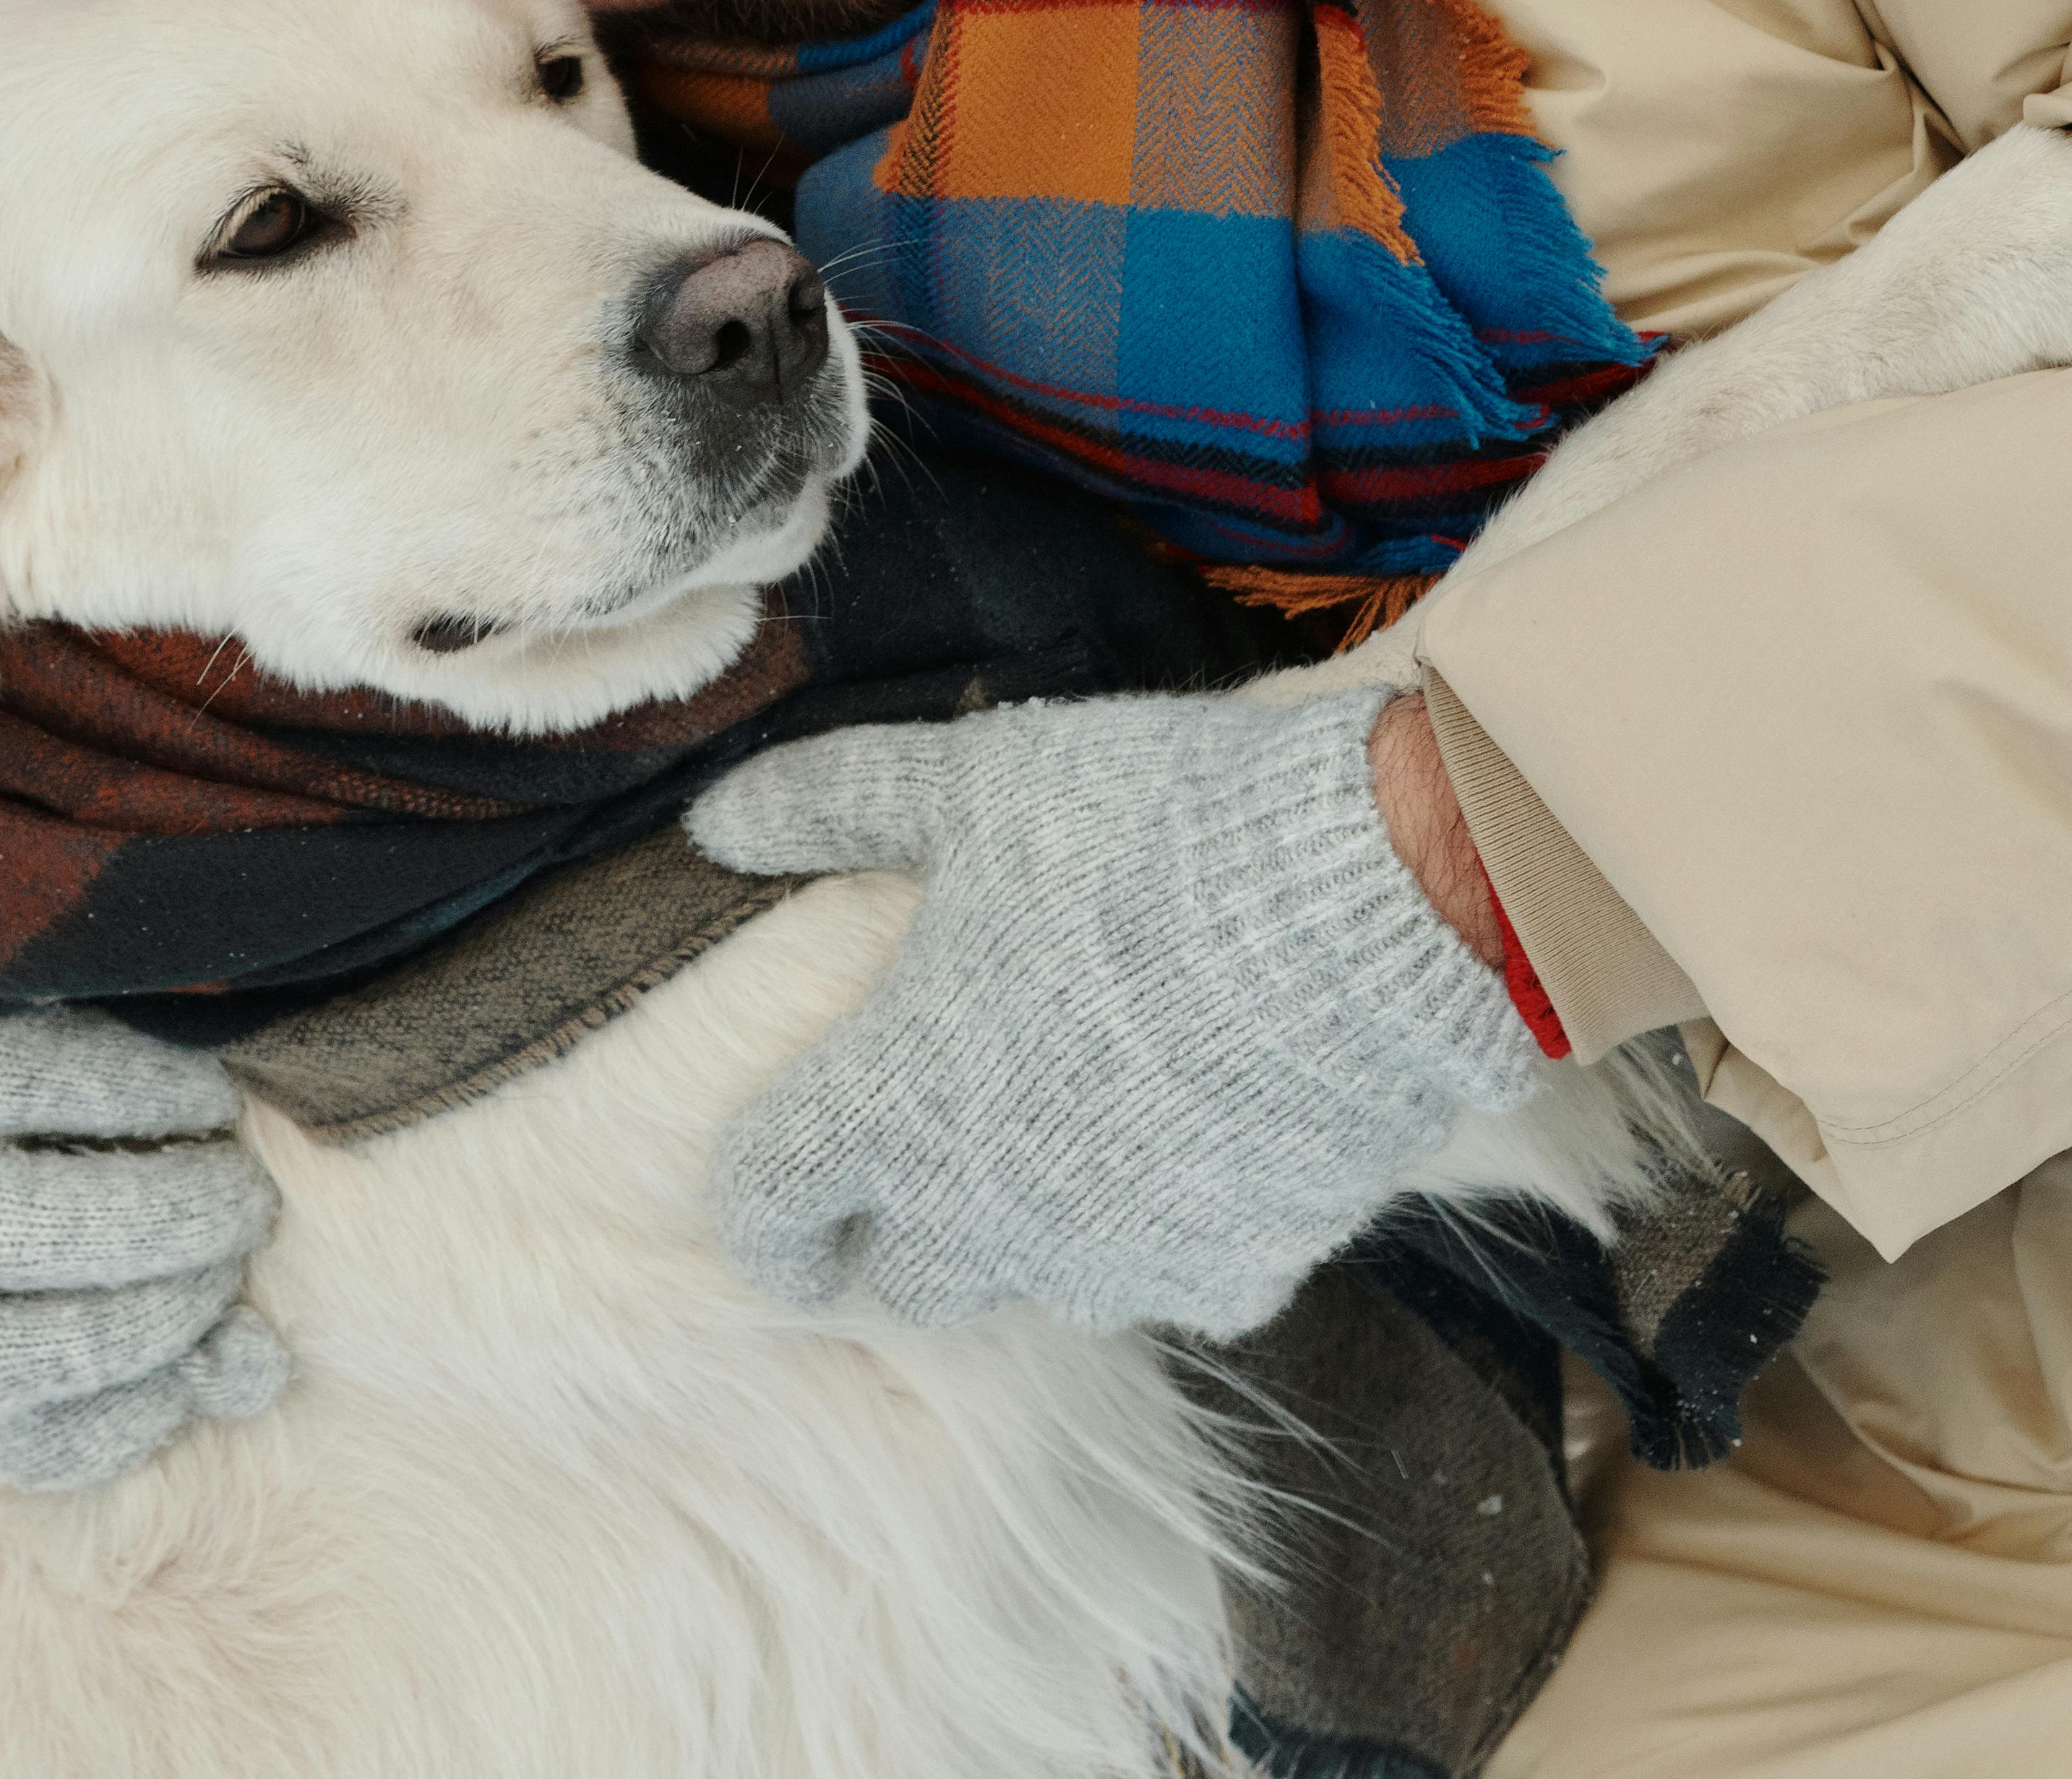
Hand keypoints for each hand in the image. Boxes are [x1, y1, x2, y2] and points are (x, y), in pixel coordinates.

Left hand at [0, 1007, 289, 1492]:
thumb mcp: (36, 1326)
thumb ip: (164, 1357)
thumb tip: (264, 1365)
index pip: (68, 1445)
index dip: (175, 1396)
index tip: (230, 1333)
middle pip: (82, 1337)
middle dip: (196, 1294)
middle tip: (248, 1233)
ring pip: (58, 1224)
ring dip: (183, 1205)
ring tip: (237, 1179)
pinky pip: (53, 1088)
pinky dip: (152, 1092)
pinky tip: (203, 1098)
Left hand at [688, 683, 1542, 1337]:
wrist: (1356, 907)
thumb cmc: (1136, 833)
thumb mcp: (963, 783)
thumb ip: (828, 805)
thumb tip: (715, 819)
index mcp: (891, 1107)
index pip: (769, 1209)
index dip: (763, 1215)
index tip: (779, 1215)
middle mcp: (983, 1215)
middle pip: (903, 1279)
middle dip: (903, 1232)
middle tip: (937, 1156)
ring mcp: (1112, 1259)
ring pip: (1038, 1288)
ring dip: (1037, 1231)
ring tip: (1078, 1136)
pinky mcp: (1231, 1272)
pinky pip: (1175, 1279)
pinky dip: (1172, 1230)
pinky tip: (1201, 1142)